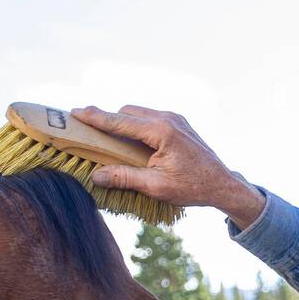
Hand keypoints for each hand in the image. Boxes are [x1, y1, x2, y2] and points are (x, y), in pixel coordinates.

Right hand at [68, 105, 264, 226]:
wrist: (223, 184)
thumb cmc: (193, 187)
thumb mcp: (156, 187)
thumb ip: (124, 178)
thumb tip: (95, 175)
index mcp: (161, 131)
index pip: (120, 122)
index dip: (95, 117)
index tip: (75, 112)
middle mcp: (168, 118)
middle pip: (127, 112)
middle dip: (108, 120)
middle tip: (87, 130)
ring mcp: (175, 118)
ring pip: (138, 113)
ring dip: (122, 123)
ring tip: (108, 139)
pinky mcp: (179, 123)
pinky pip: (150, 118)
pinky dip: (136, 126)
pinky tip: (131, 142)